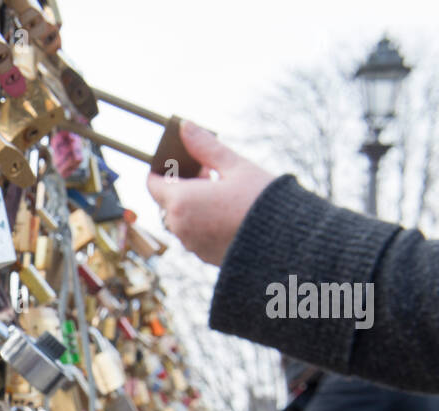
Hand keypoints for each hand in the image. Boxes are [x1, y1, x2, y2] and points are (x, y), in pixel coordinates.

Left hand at [147, 122, 275, 265]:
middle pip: (167, 201)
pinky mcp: (204, 256)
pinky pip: (195, 234)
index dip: (165, 169)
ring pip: (181, 219)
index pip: (152, 183)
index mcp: (180, 201)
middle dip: (183, 186)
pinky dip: (203, 222)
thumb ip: (205, 147)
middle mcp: (179, 226)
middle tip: (210, 174)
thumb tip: (185, 126)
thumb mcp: (235, 167)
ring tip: (223, 193)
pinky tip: (227, 213)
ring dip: (194, 204)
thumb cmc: (260, 200)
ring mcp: (191, 244)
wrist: (286, 241)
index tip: (186, 162)